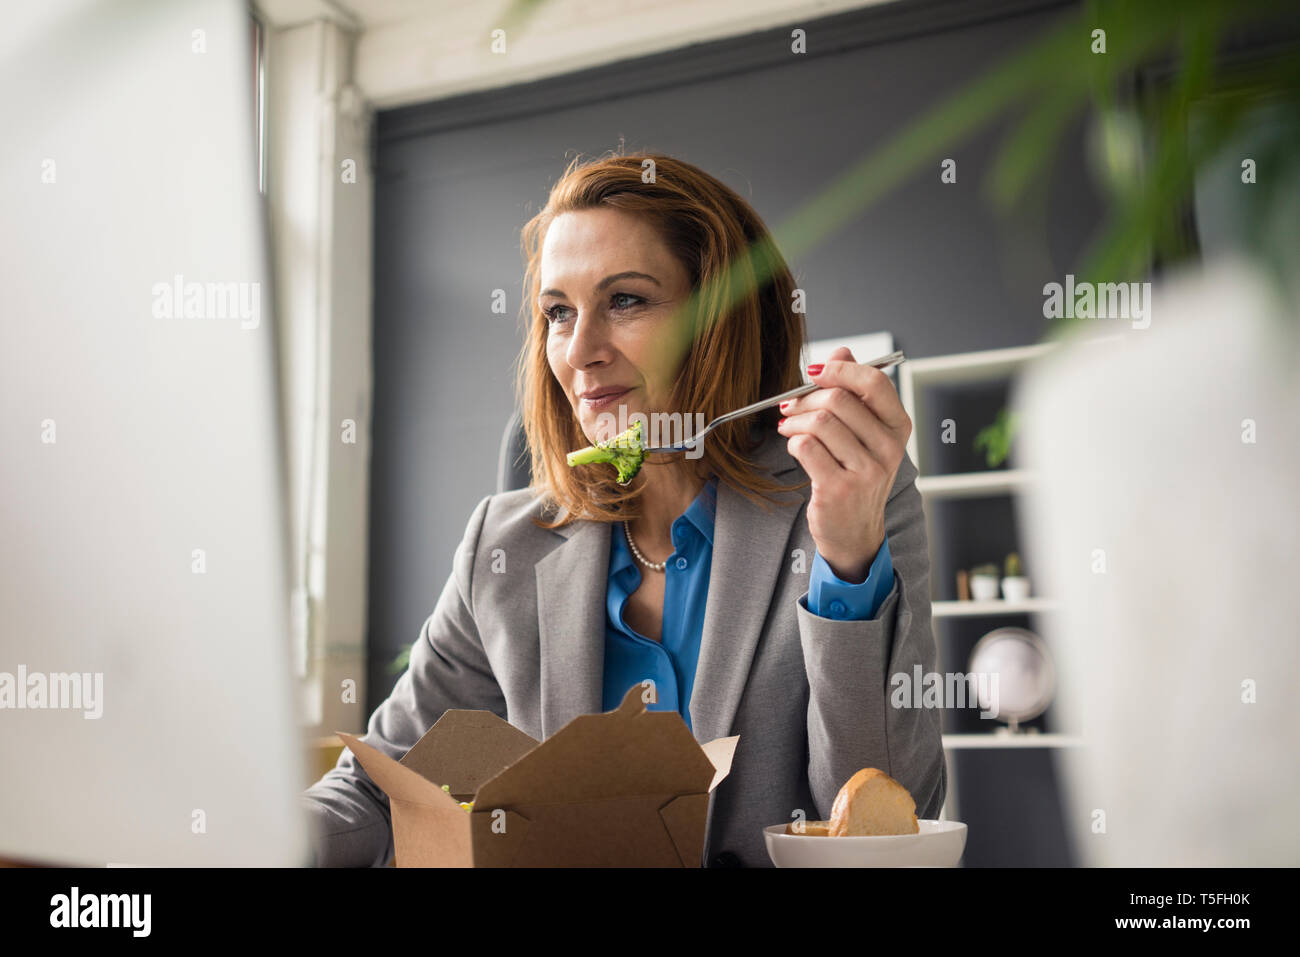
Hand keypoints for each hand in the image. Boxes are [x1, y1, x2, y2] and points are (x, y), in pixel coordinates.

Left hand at [776, 346, 911, 582]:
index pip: (874, 381)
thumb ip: (853, 391)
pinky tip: (795, 448)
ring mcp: (866, 471)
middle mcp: (888, 448)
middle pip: (838, 399)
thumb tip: (842, 349)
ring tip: (788, 428)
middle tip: (790, 406)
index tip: (814, 372)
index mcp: (898, 427)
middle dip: (805, 398)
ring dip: (794, 421)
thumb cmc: (855, 476)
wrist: (854, 532)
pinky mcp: (839, 488)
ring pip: (819, 422)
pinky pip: (805, 447)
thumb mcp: (864, 433)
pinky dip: (792, 442)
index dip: (840, 369)